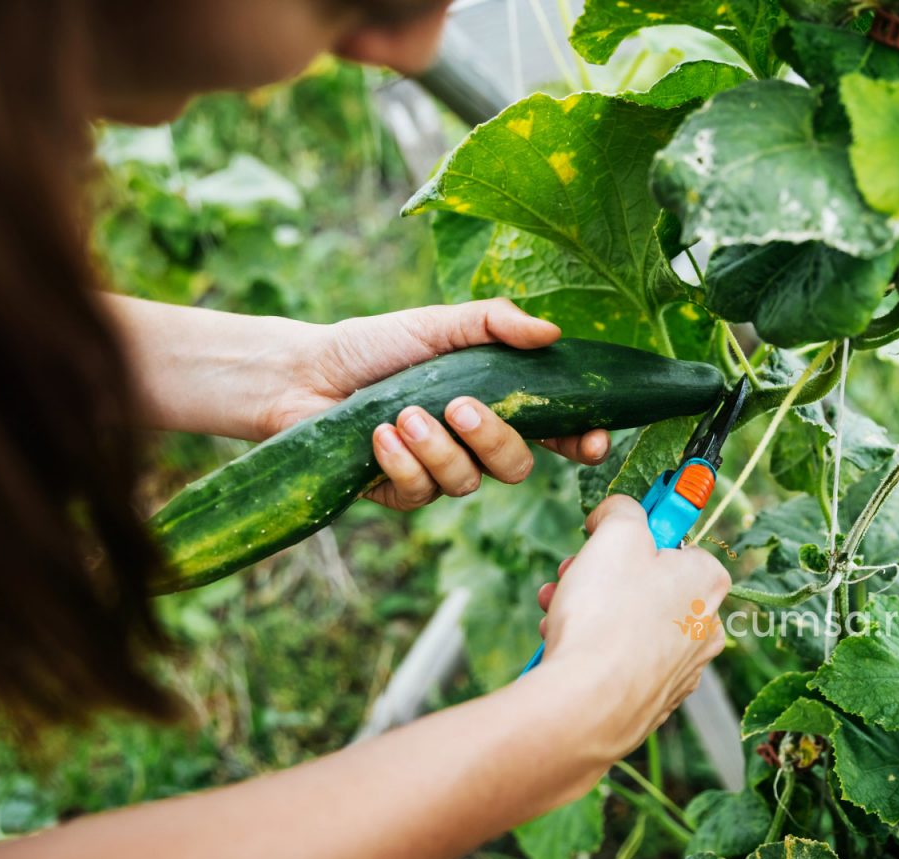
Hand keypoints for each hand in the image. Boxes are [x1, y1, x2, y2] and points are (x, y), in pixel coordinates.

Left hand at [270, 299, 612, 511]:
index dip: (581, 440)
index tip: (593, 439)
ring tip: (403, 415)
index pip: (554, 430)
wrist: (304, 373)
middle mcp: (473, 443)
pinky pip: (421, 494)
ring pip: (468, 483)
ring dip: (437, 449)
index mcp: (495, 402)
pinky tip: (380, 437)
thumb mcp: (438, 325)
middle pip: (516, 466)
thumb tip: (552, 334)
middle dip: (493, 438)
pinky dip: (403, 464)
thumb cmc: (374, 346)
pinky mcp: (400, 492)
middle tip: (458, 405)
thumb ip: (495, 324)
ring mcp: (439, 472)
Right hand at [534, 496, 730, 756]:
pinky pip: (620, 661)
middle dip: (602, 575)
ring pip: (630, 623)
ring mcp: (681, 670)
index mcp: (708, 582)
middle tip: (571, 574)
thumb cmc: (607, 614)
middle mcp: (706, 628)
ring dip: (590, 609)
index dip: (635, 537)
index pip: (676, 543)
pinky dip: (593, 649)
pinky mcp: (653, 701)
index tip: (606, 538)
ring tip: (556, 609)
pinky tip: (563, 645)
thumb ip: (623, 510)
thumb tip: (618, 512)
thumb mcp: (616, 533)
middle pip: (649, 584)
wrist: (587, 703)